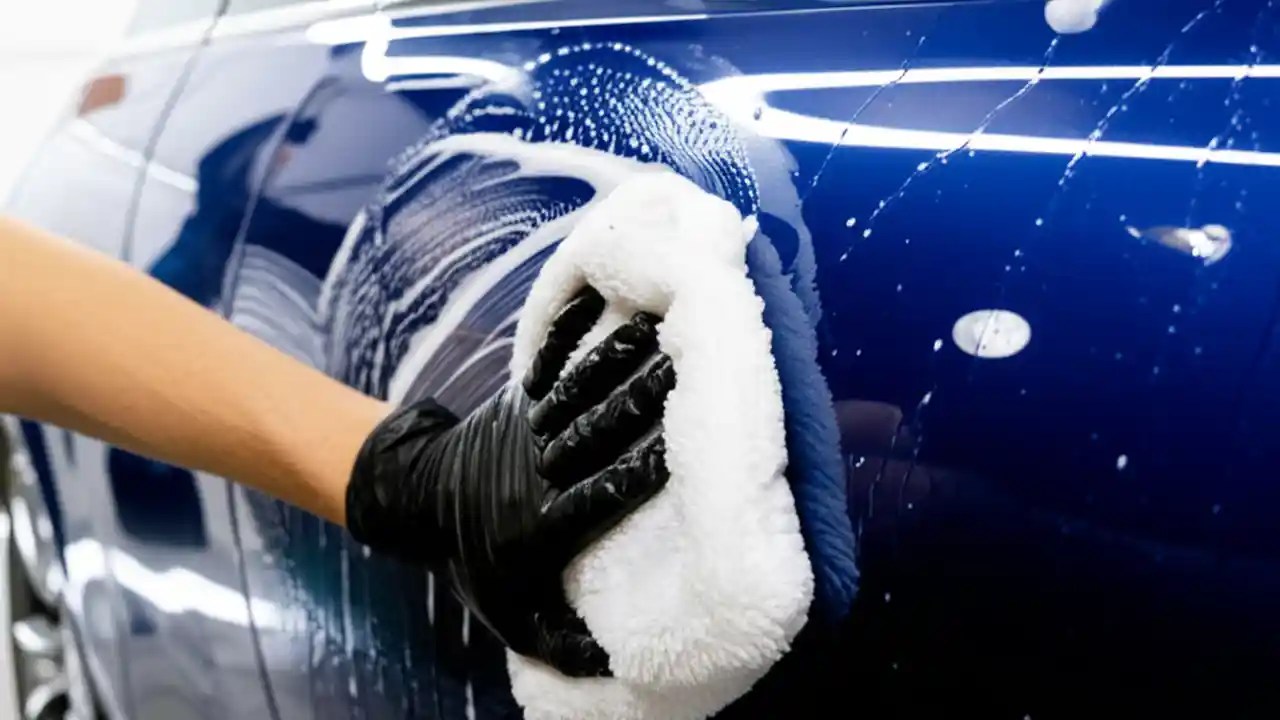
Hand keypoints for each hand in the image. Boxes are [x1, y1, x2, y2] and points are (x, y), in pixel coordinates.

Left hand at [345, 286, 674, 675]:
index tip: (680, 455)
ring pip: (580, 391)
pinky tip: (610, 302)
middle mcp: (540, 469)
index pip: (598, 496)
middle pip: (597, 431)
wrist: (415, 502)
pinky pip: (552, 364)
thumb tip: (616, 664)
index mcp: (542, 523)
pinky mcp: (521, 399)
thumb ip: (561, 643)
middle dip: (642, 400)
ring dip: (620, 358)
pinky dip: (576, 333)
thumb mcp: (510, 616)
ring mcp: (530, 428)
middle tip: (690, 369)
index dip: (637, 475)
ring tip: (663, 326)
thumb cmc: (475, 561)